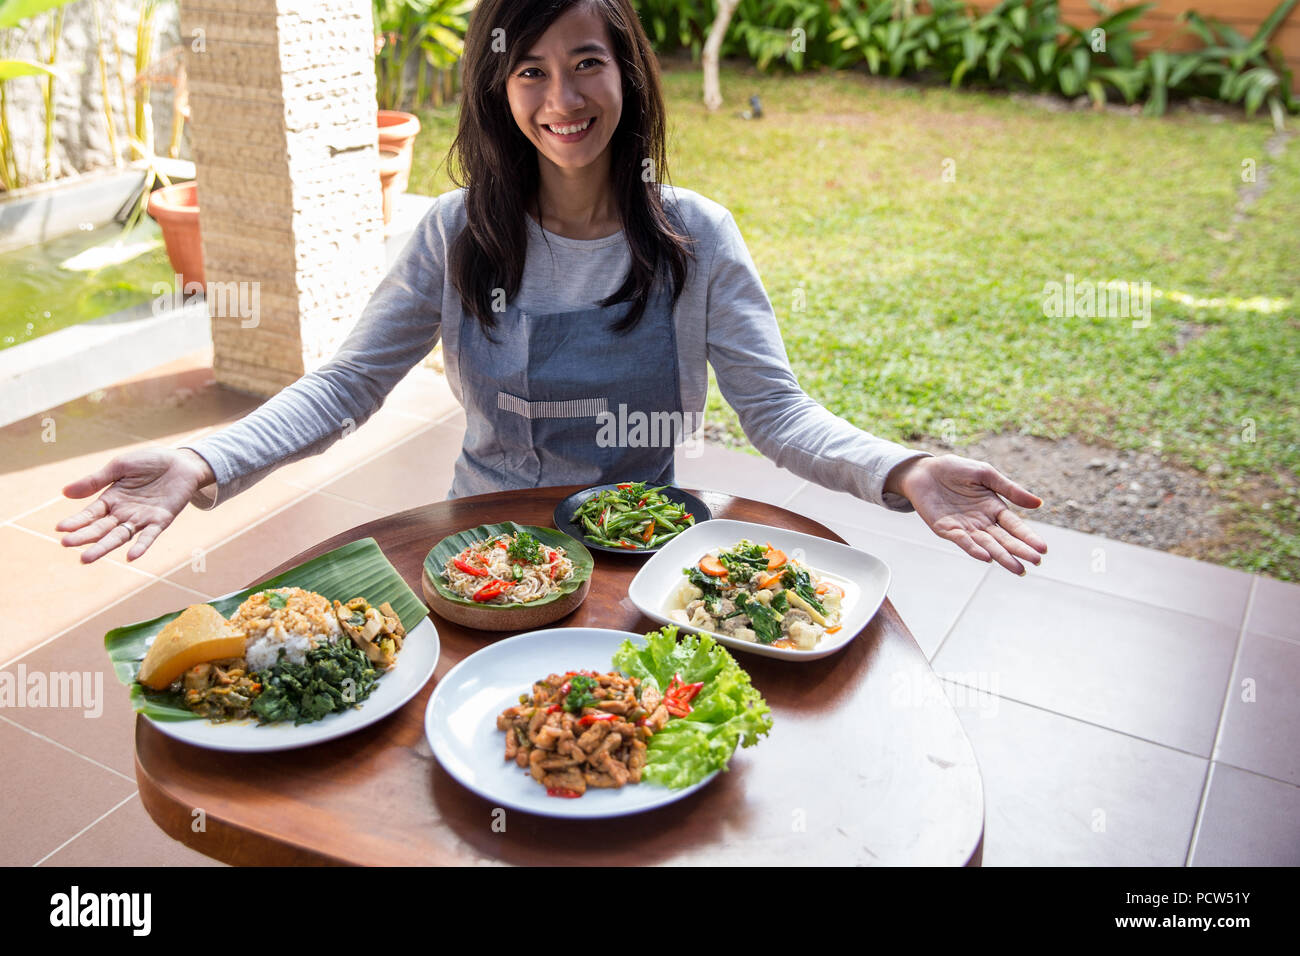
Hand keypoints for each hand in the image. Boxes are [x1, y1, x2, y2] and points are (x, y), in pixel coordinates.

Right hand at [56, 448, 214, 563]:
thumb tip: (64, 492)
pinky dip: (141, 546)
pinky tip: (131, 556)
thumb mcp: (120, 467)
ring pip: (120, 536)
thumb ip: (96, 481)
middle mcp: (123, 513)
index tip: (59, 528)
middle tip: (66, 544)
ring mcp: (142, 519)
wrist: (182, 462)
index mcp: (111, 500)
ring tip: (86, 558)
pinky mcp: (161, 520)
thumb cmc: (150, 462)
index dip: (76, 521)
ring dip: (104, 547)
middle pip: (101, 528)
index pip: (90, 514)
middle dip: (84, 537)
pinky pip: (150, 536)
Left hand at [886, 454, 1046, 574]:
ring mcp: (964, 527)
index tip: (1043, 549)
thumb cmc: (956, 470)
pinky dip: (973, 549)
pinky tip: (986, 557)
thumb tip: (1039, 504)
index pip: (1015, 526)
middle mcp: (982, 522)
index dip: (1028, 537)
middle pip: (1004, 539)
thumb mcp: (986, 475)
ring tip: (1018, 568)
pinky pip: (962, 541)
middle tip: (1036, 562)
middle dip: (1020, 550)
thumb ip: (1009, 489)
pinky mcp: (946, 529)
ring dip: (1001, 556)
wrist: (924, 470)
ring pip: (986, 545)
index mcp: (994, 508)